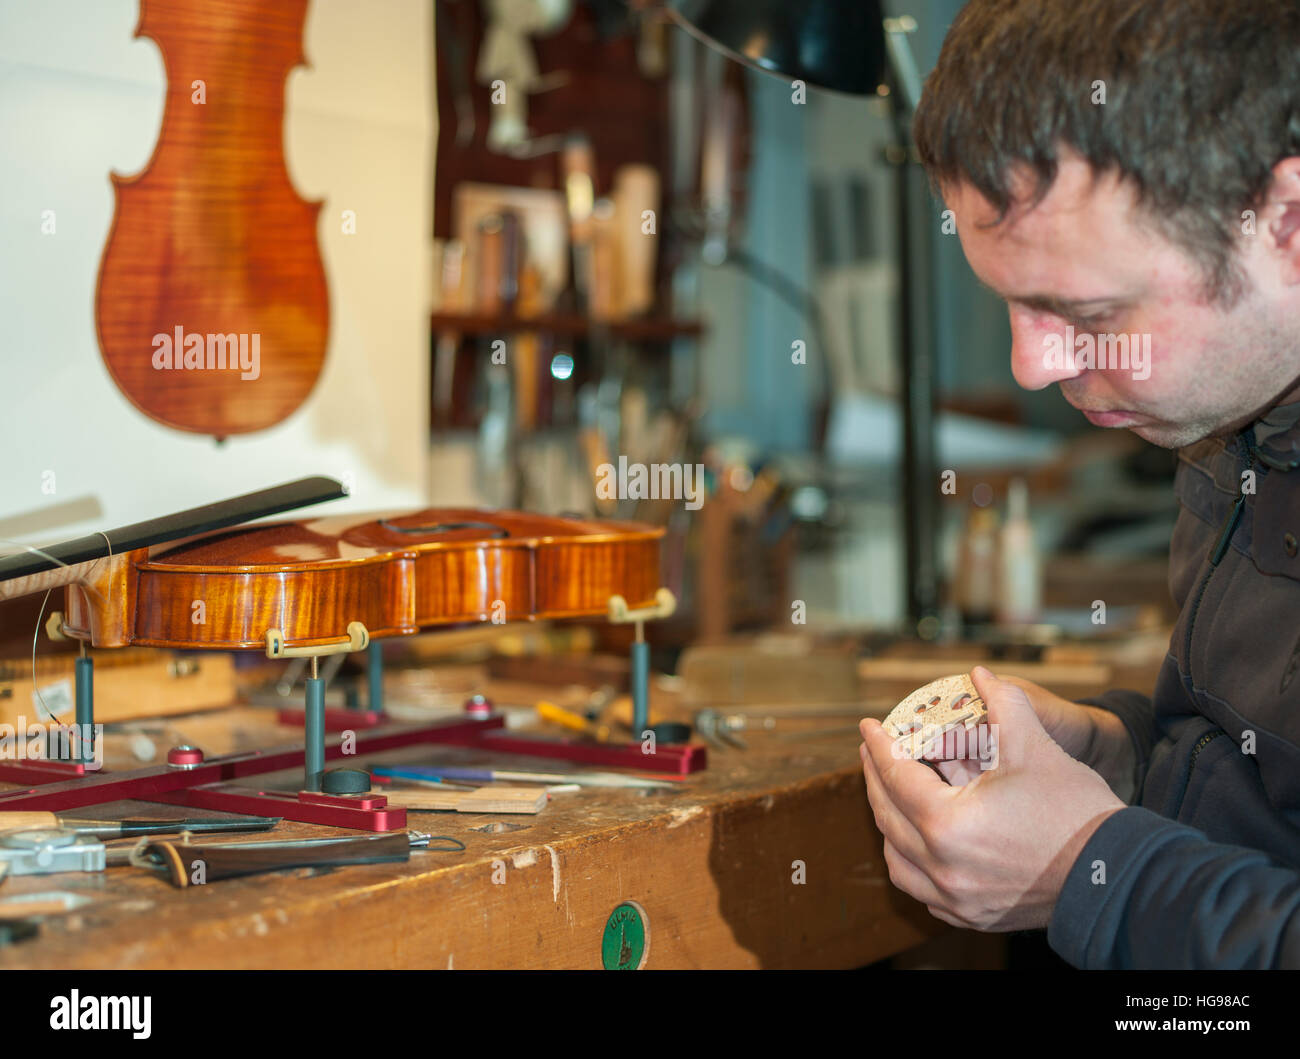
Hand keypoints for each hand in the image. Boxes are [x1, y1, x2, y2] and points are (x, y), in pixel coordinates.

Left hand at [859, 666, 1124, 931]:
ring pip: (898, 860)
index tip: (868, 726)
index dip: (879, 746)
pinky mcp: (973, 916)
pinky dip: (911, 862)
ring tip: (892, 793)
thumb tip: (981, 673)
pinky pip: (923, 890)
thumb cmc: (1075, 810)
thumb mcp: (1034, 746)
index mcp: (947, 825)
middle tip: (873, 751)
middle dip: (876, 779)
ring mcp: (956, 899)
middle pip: (889, 817)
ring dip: (889, 824)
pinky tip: (918, 840)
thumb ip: (1002, 703)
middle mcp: (942, 868)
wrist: (1117, 875)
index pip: (896, 777)